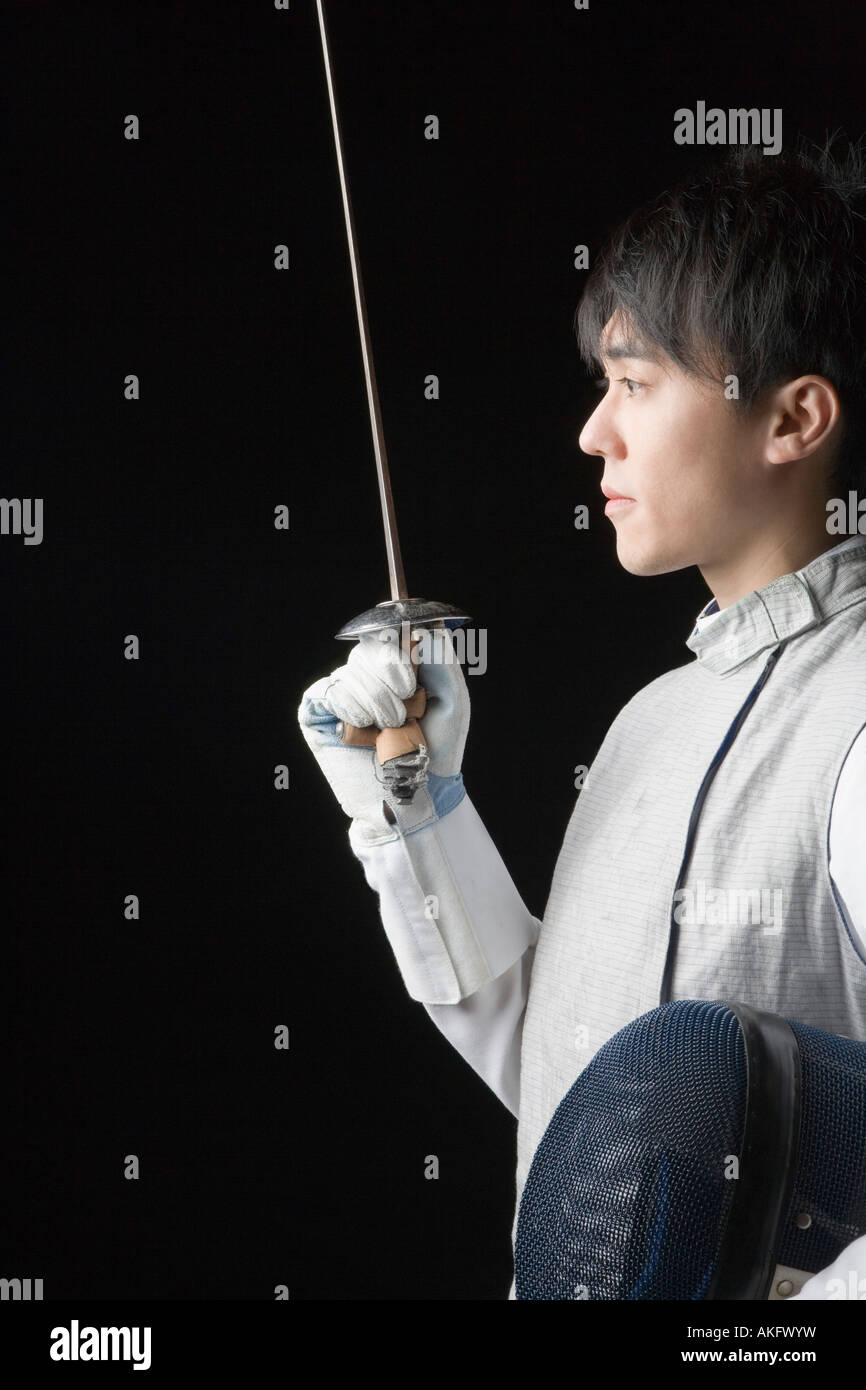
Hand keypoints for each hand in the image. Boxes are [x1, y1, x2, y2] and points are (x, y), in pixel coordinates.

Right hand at [298, 625, 469, 847]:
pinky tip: (363, 725)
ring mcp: (339, 692)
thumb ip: (441, 657)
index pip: (386, 632)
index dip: (397, 650)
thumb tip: (428, 620)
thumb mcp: (452, 698)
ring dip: (375, 703)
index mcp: (395, 665)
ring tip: (388, 730)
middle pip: (367, 651)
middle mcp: (364, 674)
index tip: (412, 682)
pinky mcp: (316, 711)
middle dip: (390, 684)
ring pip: (349, 672)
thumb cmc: (438, 748)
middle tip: (404, 715)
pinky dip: (349, 706)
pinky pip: (327, 691)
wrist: (418, 793)